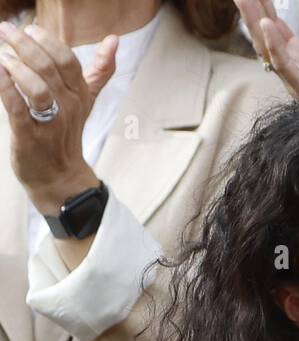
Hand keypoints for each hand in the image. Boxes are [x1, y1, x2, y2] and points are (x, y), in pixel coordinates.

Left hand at [0, 21, 115, 212]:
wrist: (61, 180)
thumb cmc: (67, 134)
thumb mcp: (86, 102)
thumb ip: (100, 71)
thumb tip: (115, 40)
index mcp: (79, 95)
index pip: (67, 60)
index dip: (48, 41)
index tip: (30, 30)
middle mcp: (68, 108)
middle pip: (49, 68)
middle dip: (25, 44)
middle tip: (6, 31)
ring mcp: (49, 124)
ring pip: (37, 88)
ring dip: (17, 67)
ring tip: (3, 56)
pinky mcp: (29, 138)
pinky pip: (17, 108)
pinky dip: (6, 88)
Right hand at [234, 0, 298, 99]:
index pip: (274, 29)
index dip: (262, 7)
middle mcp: (294, 70)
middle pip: (265, 38)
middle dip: (250, 13)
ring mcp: (298, 80)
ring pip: (268, 50)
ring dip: (254, 24)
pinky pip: (287, 68)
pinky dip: (275, 47)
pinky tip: (267, 25)